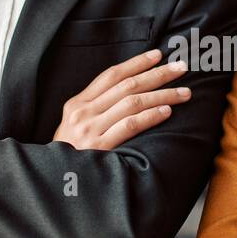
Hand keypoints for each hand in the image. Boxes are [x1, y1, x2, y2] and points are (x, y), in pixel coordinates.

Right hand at [52, 48, 191, 150]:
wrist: (52, 182)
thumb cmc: (69, 156)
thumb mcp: (73, 126)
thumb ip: (95, 109)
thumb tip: (128, 93)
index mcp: (77, 104)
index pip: (111, 75)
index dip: (136, 63)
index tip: (158, 55)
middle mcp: (83, 112)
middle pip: (127, 85)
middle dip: (158, 74)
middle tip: (181, 67)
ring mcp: (90, 129)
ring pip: (133, 103)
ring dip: (162, 95)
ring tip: (184, 93)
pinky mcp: (100, 148)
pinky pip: (130, 125)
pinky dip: (151, 116)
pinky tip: (167, 111)